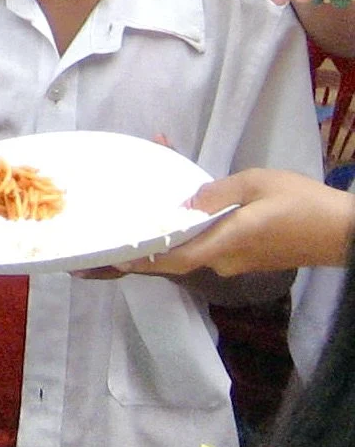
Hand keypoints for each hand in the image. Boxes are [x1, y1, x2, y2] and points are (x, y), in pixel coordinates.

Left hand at [115, 169, 354, 276]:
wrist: (348, 232)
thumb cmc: (302, 204)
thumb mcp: (256, 184)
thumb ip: (216, 194)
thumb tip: (185, 204)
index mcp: (225, 245)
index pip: (174, 259)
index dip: (143, 259)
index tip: (114, 256)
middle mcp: (227, 260)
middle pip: (181, 252)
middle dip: (154, 236)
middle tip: (125, 218)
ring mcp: (241, 262)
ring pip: (198, 247)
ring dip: (177, 227)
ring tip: (154, 197)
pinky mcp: (253, 257)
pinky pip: (216, 244)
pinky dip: (199, 227)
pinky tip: (192, 205)